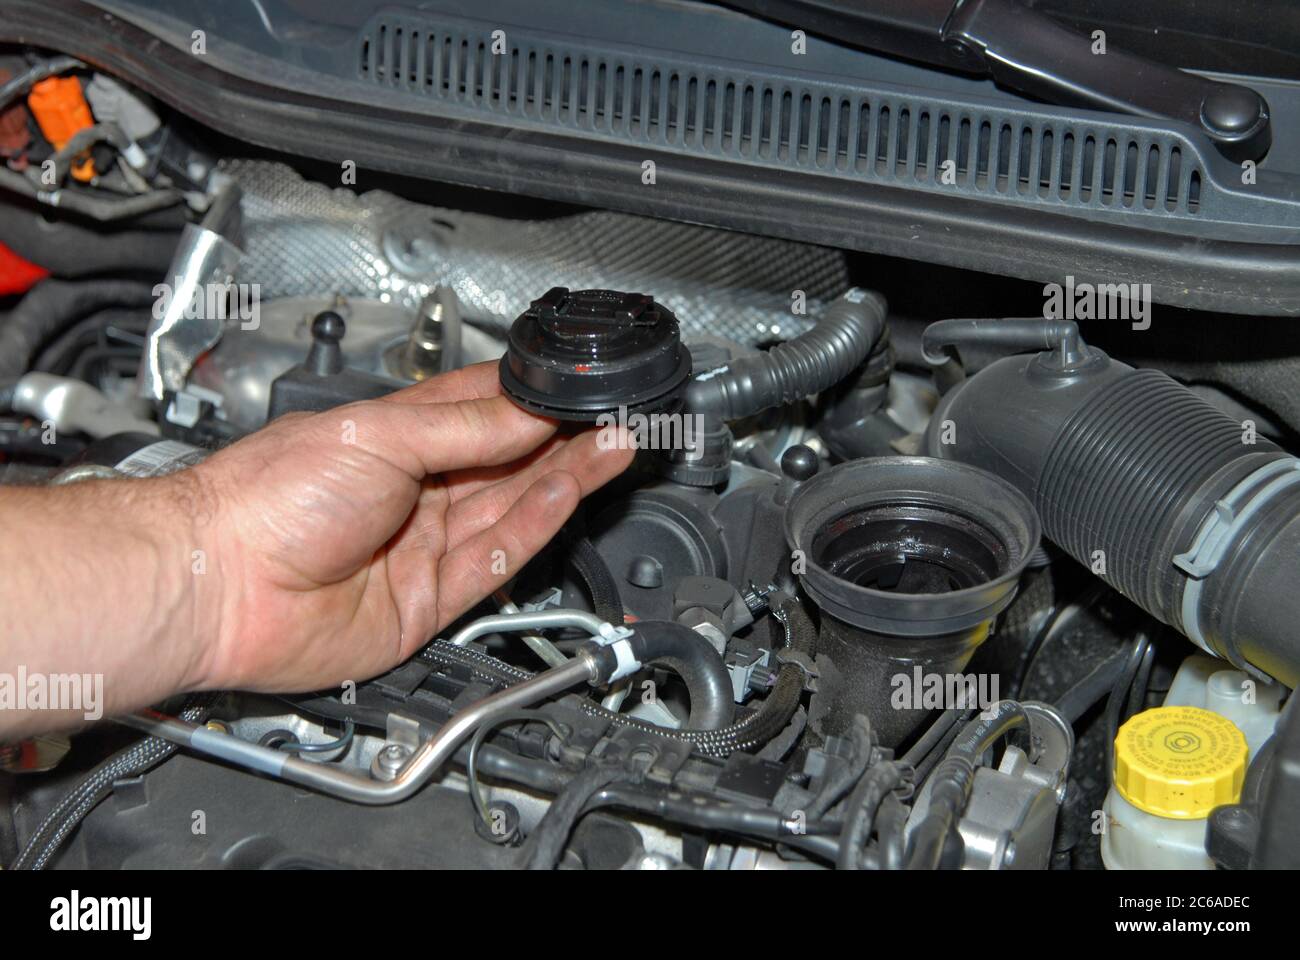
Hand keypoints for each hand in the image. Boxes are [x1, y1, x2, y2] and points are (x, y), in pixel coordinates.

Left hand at [183, 361, 632, 693]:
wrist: (219, 584)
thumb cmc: (266, 497)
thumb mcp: (379, 435)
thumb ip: (464, 428)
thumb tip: (527, 410)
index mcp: (392, 437)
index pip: (480, 410)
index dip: (533, 401)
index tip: (580, 389)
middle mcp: (412, 489)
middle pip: (506, 461)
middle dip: (562, 439)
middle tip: (614, 419)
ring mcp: (421, 544)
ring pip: (510, 507)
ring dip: (564, 477)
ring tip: (612, 446)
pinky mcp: (428, 600)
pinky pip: (494, 559)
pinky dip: (535, 525)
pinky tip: (567, 491)